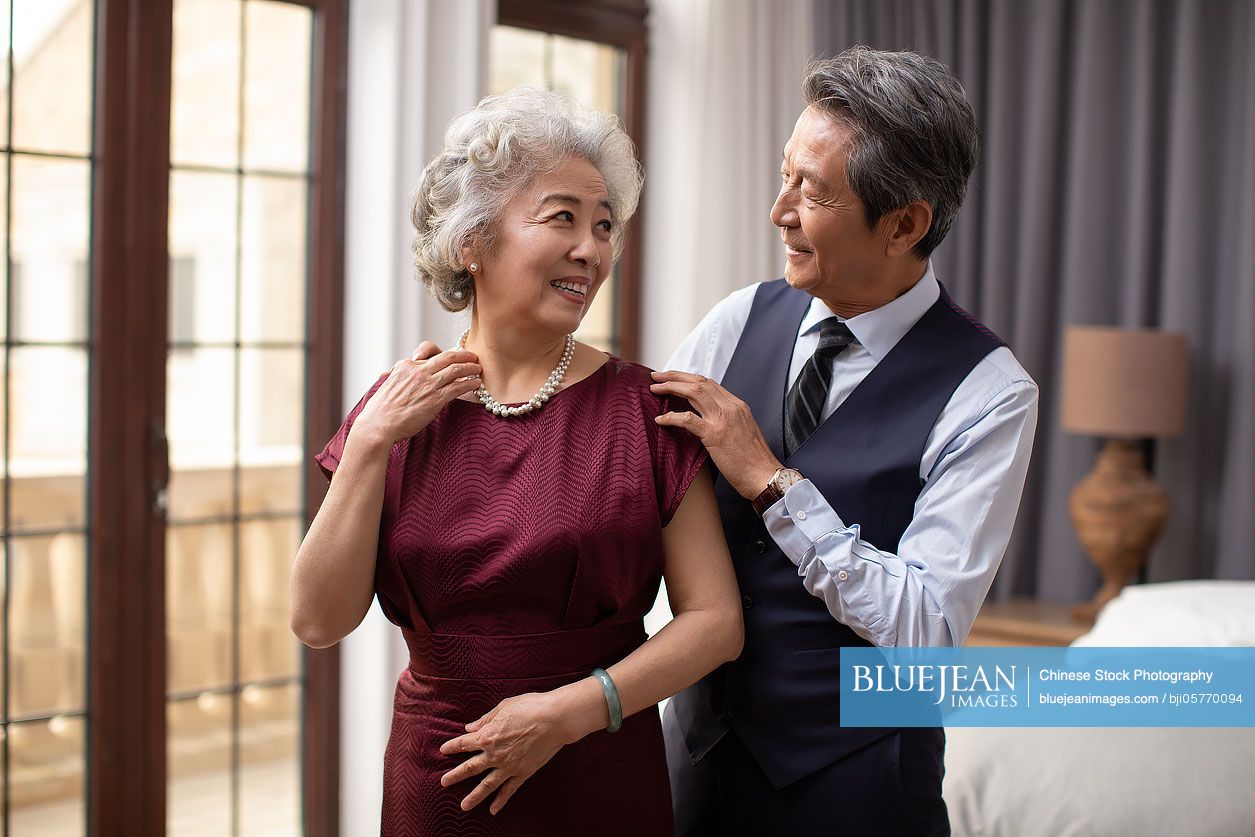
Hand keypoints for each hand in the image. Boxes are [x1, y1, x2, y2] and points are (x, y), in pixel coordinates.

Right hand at [352, 341, 480, 444]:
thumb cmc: (380, 410)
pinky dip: (470, 383)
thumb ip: (394, 377)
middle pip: (447, 356)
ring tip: (478, 369)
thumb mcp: (386, 385)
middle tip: (473, 356)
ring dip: (471, 367)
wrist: (378, 425)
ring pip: (456, 370)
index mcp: (406, 365)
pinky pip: (458, 387)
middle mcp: (418, 371)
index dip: (444, 353)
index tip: (453, 356)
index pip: (429, 351)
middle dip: (464, 354)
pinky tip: (476, 383)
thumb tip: (389, 374)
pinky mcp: (435, 399)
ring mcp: (428, 384)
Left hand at [438, 691, 575, 814]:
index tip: (443, 750)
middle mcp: (494, 754)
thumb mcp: (504, 707)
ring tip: (463, 806)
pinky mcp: (523, 772)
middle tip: (444, 782)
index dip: (452, 746)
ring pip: (486, 785)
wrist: (554, 719)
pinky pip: (509, 790)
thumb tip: (470, 727)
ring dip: (474, 796)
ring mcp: (508, 766)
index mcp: (487, 736)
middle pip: (470, 768)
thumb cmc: (529, 707)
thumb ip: (485, 719)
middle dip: (455, 775)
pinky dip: (500, 801)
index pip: (464, 743)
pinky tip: (493, 810)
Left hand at [650, 370, 780, 499]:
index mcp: (737, 405)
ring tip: (654, 389)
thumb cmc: (753, 460)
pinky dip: (671, 417)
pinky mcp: (715, 435)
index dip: (688, 378)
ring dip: (670, 388)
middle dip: (675, 376)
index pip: (709, 383)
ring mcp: (723, 419)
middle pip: (699, 381)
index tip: (672, 378)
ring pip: (693, 392)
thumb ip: (727, 420)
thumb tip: (707, 419)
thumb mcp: (743, 431)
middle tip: (656, 377)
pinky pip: (687, 419)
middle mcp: (731, 407)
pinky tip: (660, 420)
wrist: (764, 476)